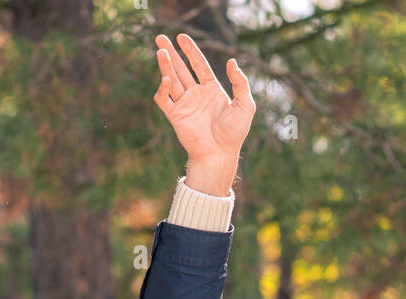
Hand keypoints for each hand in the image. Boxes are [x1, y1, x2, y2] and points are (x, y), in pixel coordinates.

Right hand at [154, 33, 254, 194]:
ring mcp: (185, 105)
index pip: (199, 64)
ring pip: (171, 80)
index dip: (190, 50)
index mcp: (211, 90)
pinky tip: (167, 79)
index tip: (182, 37)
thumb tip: (232, 62)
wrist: (220, 155)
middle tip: (160, 38)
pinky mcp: (175, 116)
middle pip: (181, 68)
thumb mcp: (245, 105)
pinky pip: (164, 99)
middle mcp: (196, 95)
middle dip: (171, 53)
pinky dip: (163, 88)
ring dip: (165, 65)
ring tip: (160, 51)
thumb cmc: (234, 133)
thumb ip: (240, 83)